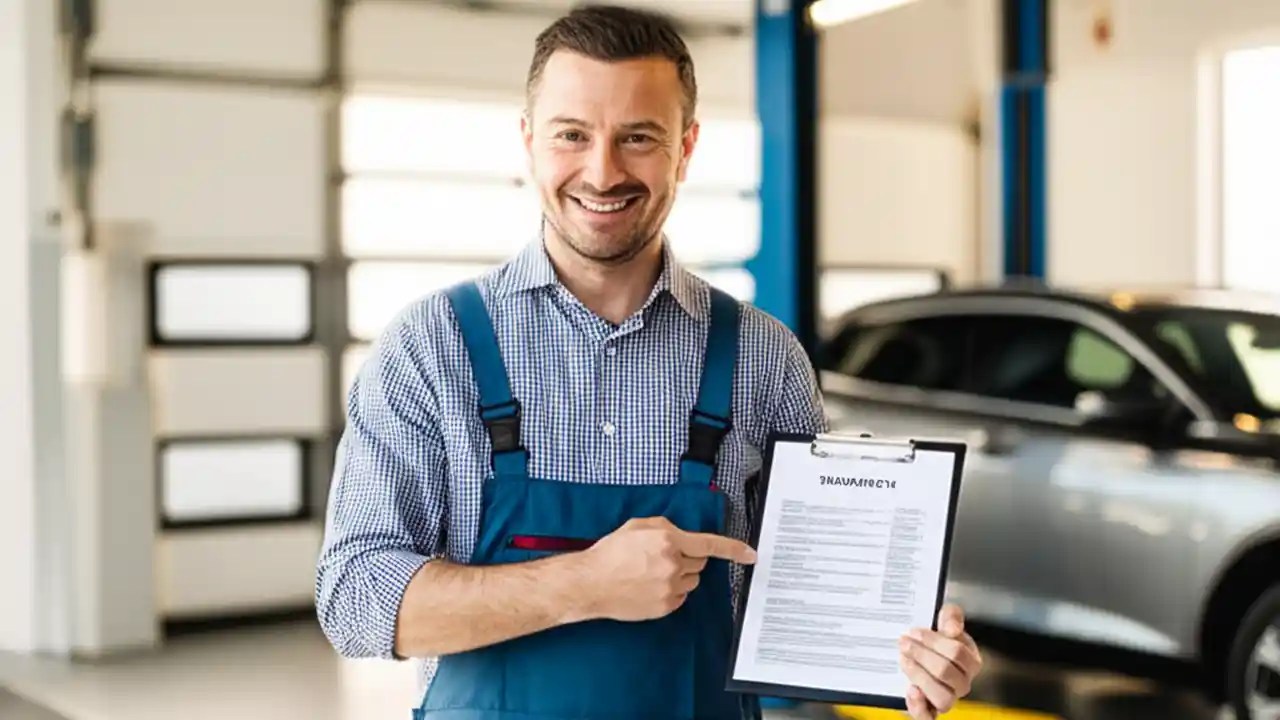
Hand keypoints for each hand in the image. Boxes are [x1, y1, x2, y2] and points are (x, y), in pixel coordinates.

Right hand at [577, 517, 755, 621]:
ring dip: (681, 574)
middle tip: (662, 556)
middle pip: (700, 562)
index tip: (751, 554)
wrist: (591, 582)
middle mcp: (673, 564)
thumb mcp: (638, 526)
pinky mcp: (665, 606)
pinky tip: (650, 586)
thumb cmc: (611, 552)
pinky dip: (672, 591)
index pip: (710, 544)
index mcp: (668, 540)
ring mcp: (670, 588)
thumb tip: (682, 538)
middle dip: (688, 557)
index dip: (735, 549)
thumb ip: (666, 528)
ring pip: (693, 580)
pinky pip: (681, 597)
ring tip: (653, 572)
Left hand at [899, 604, 982, 718]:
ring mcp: (947, 698)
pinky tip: (910, 690)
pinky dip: (919, 707)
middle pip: (946, 672)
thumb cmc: (935, 638)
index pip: (957, 652)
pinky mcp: (930, 709)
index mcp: (970, 661)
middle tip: (903, 643)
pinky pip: (929, 718)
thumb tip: (952, 630)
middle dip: (921, 655)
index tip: (913, 632)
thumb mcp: (944, 620)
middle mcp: (962, 683)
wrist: (917, 653)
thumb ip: (951, 615)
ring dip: (919, 677)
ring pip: (942, 697)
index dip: (933, 641)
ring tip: (904, 661)